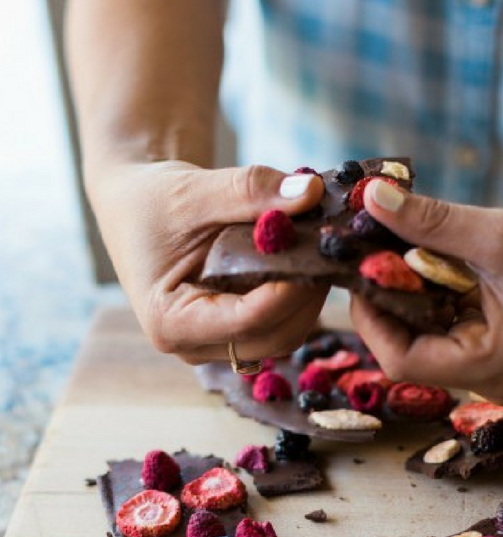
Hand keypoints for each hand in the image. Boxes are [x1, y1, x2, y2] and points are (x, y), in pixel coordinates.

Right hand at [90, 160, 326, 363]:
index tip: (320, 249)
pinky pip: (282, 322)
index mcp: (170, 322)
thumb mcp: (194, 190)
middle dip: (308, 293)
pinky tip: (310, 257)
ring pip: (286, 333)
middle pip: (276, 337)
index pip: (249, 320)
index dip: (292, 289)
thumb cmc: (151, 200)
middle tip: (331, 244)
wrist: (136, 204)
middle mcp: (193, 345)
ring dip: (310, 294)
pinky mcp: (236, 331)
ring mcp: (217, 343)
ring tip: (322, 246)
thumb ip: (251, 190)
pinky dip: (301, 293)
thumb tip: (311, 192)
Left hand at [350, 180, 502, 404]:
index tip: (356, 267)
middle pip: (412, 345)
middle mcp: (491, 378)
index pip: (402, 359)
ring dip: (408, 287)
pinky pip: (450, 319)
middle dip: (387, 296)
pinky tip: (420, 248)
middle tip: (362, 248)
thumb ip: (430, 221)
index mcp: (493, 369)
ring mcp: (496, 362)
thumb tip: (369, 198)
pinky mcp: (500, 340)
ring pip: (428, 330)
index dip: (369, 315)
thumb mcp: (500, 233)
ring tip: (385, 240)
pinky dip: (433, 286)